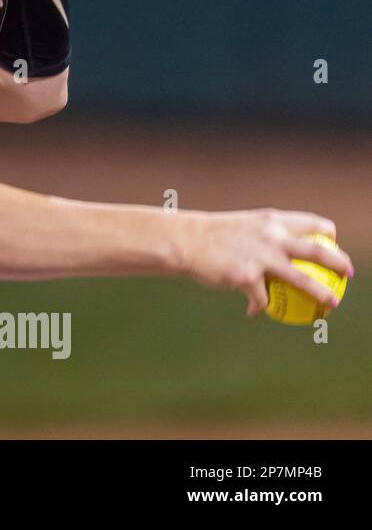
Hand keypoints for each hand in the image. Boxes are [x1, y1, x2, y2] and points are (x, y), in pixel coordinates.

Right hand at [173, 209, 353, 316]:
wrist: (185, 241)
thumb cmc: (213, 235)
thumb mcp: (244, 227)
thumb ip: (265, 237)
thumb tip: (279, 254)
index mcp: (272, 221)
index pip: (312, 223)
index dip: (328, 233)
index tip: (334, 243)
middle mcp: (271, 237)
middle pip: (317, 251)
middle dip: (339, 263)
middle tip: (348, 273)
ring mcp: (260, 258)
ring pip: (301, 279)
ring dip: (320, 293)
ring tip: (331, 304)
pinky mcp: (246, 277)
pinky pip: (262, 298)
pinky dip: (260, 306)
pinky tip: (254, 312)